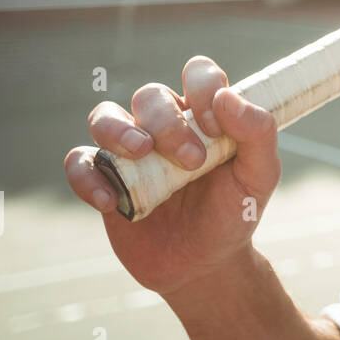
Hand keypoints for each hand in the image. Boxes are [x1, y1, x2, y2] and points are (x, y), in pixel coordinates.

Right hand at [64, 56, 279, 296]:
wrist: (205, 266)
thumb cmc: (234, 212)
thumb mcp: (260, 176)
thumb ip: (258, 133)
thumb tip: (228, 97)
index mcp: (205, 115)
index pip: (198, 74)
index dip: (203, 88)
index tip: (216, 127)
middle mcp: (165, 125)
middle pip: (150, 95)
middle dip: (168, 122)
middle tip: (192, 161)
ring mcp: (130, 152)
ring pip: (105, 115)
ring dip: (118, 130)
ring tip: (141, 155)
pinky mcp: (105, 180)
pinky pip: (79, 162)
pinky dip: (87, 176)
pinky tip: (112, 202)